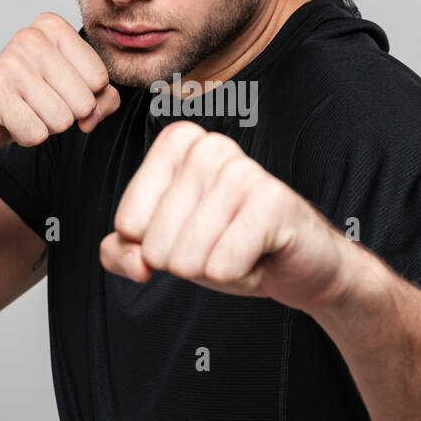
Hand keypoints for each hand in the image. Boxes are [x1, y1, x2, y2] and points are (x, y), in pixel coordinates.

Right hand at [0, 12, 120, 162]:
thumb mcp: (74, 89)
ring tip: (26, 111)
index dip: (87, 97)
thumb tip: (94, 113)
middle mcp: (30, 37)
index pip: (100, 78)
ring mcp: (9, 62)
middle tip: (40, 104)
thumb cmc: (30, 97)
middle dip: (67, 115)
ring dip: (46, 126)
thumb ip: (103, 97)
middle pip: (83, 101)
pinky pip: (36, 133)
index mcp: (53, 27)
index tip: (60, 91)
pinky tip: (12, 121)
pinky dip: (28, 137)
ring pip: (61, 120)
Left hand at [99, 120, 355, 314]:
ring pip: (188, 259)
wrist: (299, 263)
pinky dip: (241, 277)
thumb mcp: (164, 247)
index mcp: (177, 143)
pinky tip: (260, 256)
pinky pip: (223, 268)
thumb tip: (134, 261)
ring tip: (241, 248)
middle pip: (156, 245)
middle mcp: (209, 146)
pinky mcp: (273, 203)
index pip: (127, 223)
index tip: (192, 231)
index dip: (155, 247)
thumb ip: (121, 252)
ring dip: (215, 270)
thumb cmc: (229, 245)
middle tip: (222, 243)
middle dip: (187, 262)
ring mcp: (243, 171)